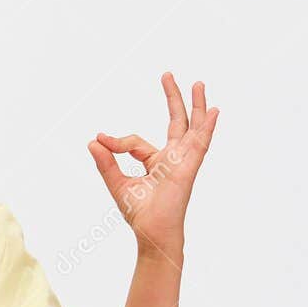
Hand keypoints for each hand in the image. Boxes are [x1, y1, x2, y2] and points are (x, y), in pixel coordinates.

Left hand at [88, 73, 218, 260]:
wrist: (150, 232)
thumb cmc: (139, 213)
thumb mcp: (117, 182)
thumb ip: (106, 162)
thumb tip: (93, 141)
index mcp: (156, 162)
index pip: (136, 142)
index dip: (116, 140)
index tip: (100, 140)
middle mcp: (173, 158)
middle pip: (176, 122)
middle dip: (173, 98)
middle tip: (167, 74)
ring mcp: (183, 161)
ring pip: (192, 127)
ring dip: (196, 105)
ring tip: (198, 83)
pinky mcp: (188, 167)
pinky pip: (200, 143)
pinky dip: (207, 127)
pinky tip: (214, 111)